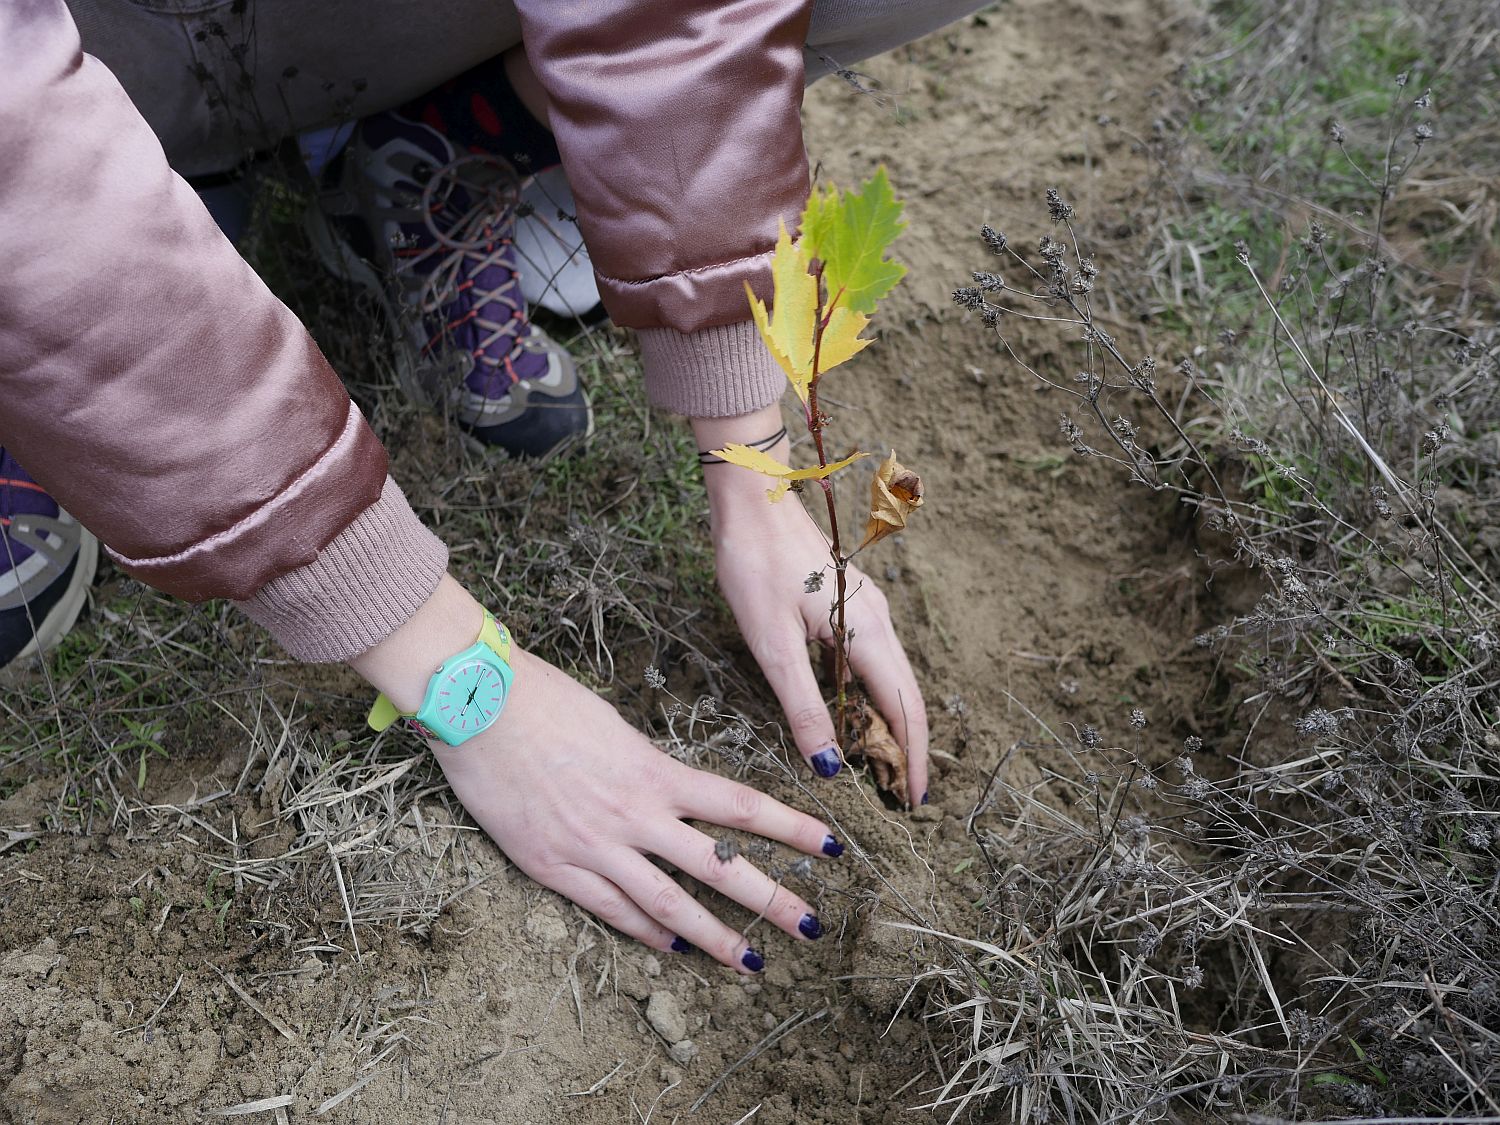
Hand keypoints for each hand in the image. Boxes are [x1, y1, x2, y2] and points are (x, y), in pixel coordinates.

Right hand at [351, 577, 840, 971]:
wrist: (478, 707)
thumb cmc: (545, 700)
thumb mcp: (613, 727)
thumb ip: (647, 766)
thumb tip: (671, 790)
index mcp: (655, 772)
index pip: (741, 807)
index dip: (792, 829)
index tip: (834, 846)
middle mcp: (635, 815)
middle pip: (719, 866)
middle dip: (771, 900)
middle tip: (810, 928)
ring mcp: (594, 846)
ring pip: (669, 904)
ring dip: (715, 938)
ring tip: (749, 962)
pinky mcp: (552, 866)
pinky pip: (610, 909)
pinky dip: (645, 933)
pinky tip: (671, 950)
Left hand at [694, 407, 929, 805]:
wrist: (751, 494)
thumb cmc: (755, 562)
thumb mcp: (771, 643)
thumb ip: (802, 704)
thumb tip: (828, 765)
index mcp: (866, 631)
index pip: (903, 708)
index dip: (909, 758)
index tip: (913, 802)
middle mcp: (878, 618)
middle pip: (907, 693)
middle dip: (906, 746)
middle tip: (901, 796)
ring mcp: (866, 605)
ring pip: (890, 674)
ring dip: (890, 721)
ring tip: (879, 764)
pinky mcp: (848, 597)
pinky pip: (872, 656)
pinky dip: (871, 692)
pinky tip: (853, 709)